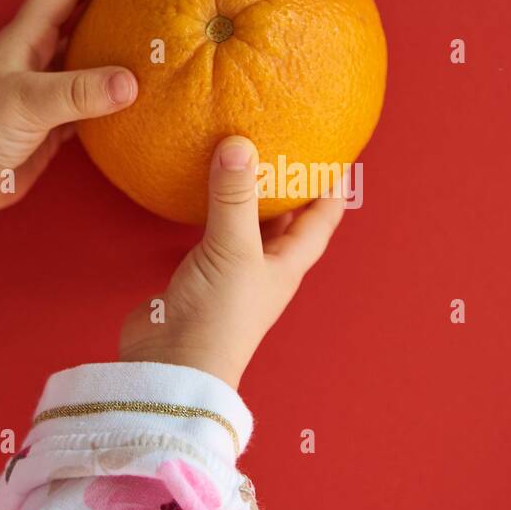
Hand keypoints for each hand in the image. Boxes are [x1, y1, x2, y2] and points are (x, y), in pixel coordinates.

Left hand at [0, 0, 137, 249]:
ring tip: (151, 33)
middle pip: (80, 14)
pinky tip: (135, 96)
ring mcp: (45, 92)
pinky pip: (91, 103)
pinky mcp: (51, 125)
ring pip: (87, 58)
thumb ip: (79, 91)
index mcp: (27, 38)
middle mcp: (38, 58)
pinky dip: (113, 96)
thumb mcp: (28, 101)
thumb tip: (132, 82)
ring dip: (115, 44)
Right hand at [118, 137, 345, 389]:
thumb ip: (234, 197)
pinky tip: (201, 191)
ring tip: (248, 161)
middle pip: (288, 223)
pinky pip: (212, 234)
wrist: (172, 365)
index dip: (332, 190)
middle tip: (289, 150)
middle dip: (292, 189)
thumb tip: (239, 144)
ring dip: (251, 198)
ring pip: (249, 227)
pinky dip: (212, 210)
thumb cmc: (218, 317)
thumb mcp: (233, 250)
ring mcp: (231, 275)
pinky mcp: (198, 277)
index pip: (320, 222)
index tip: (338, 156)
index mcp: (286, 265)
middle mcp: (264, 269)